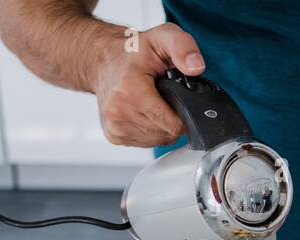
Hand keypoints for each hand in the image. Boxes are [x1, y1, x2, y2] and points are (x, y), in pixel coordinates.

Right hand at [93, 24, 204, 146]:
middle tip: (164, 96)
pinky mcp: (114, 136)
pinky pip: (146, 143)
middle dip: (172, 117)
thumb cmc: (132, 51)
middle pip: (166, 134)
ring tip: (153, 102)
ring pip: (157, 141)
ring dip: (161, 125)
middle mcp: (118, 111)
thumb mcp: (162, 37)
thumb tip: (196, 67)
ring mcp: (115, 126)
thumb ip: (183, 47)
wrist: (102, 60)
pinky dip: (150, 130)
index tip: (179, 98)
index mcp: (129, 90)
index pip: (171, 125)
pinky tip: (144, 112)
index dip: (183, 114)